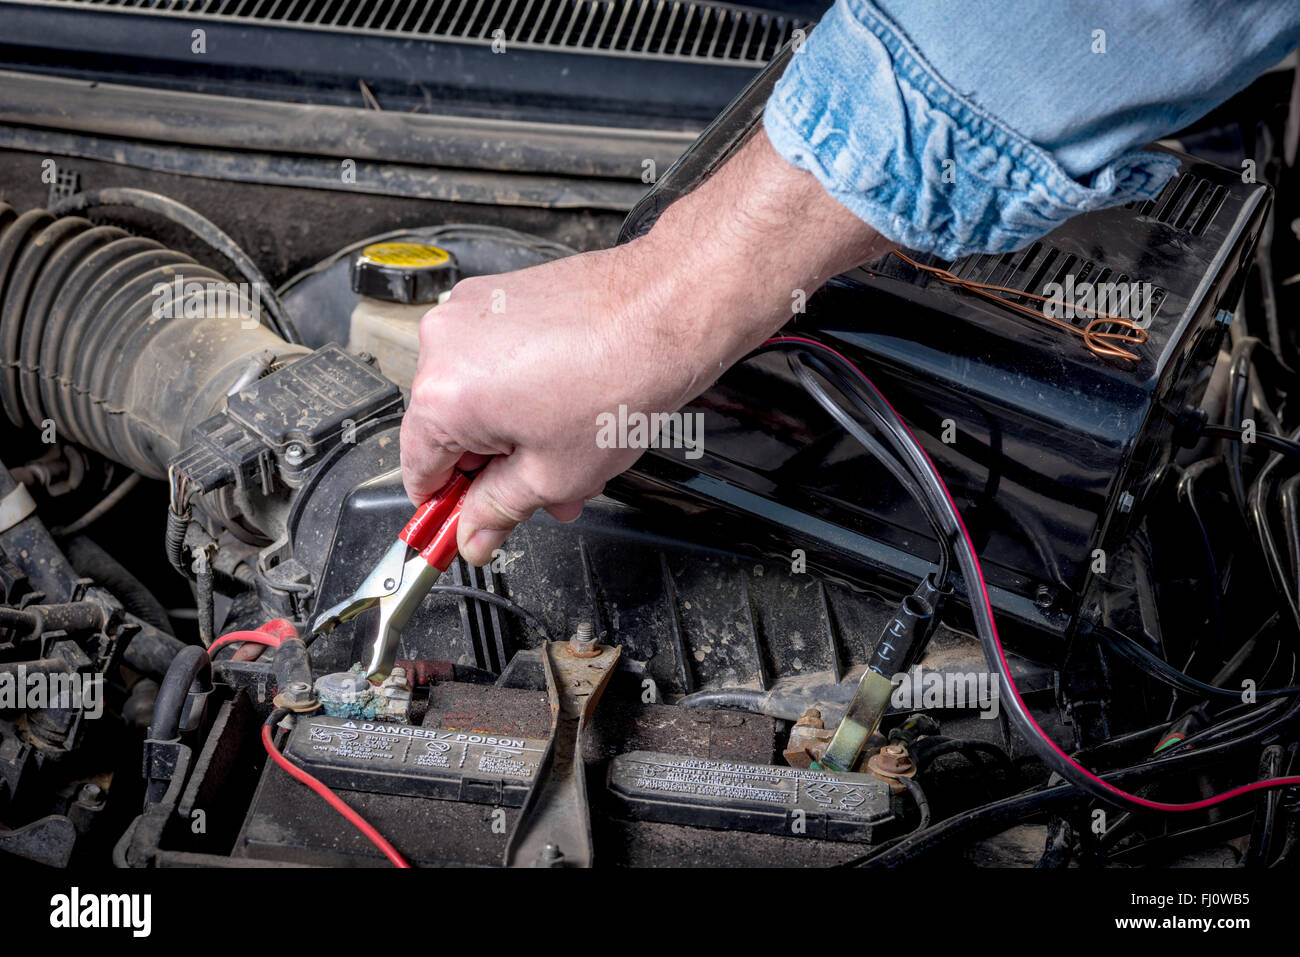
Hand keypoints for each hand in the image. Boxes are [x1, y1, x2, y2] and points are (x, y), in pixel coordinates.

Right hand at [400, 129, 893, 564]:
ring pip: (477, 395)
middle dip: (495, 469)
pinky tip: (566, 405)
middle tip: (539, 491)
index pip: (418, 470)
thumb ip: (500, 511)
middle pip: (449, 431)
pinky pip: (495, 357)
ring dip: (516, 431)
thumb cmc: (621, 375)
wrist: (666, 309)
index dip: (445, 507)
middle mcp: (444, 344)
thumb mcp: (556, 474)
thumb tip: (474, 534)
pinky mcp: (499, 295)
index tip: (461, 525)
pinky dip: (523, 387)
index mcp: (443, 395)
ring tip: (568, 448)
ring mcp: (470, 311)